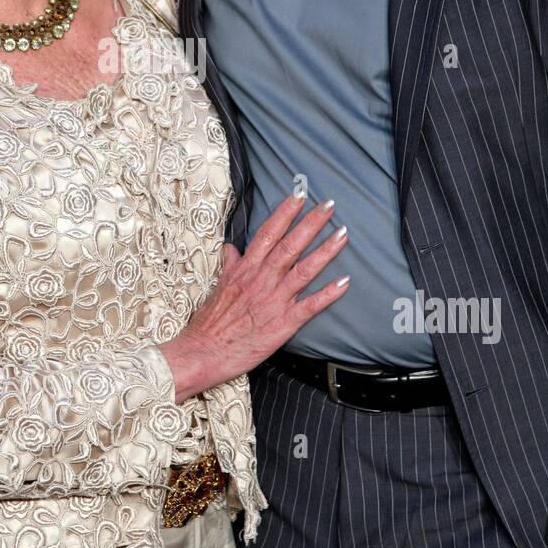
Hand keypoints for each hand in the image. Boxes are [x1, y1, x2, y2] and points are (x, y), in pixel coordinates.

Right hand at [169, 190, 349, 397]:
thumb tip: (231, 248)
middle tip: (329, 205)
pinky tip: (344, 282)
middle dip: (311, 223)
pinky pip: (309, 306)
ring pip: (304, 270)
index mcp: (245, 269)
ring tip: (343, 233)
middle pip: (290, 244)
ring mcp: (273, 300)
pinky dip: (327, 294)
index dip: (285, 213)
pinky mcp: (283, 324)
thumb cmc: (210, 322)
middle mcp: (261, 279)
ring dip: (325, 251)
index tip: (299, 195)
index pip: (268, 233)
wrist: (203, 352)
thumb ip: (229, 265)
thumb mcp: (218, 286)